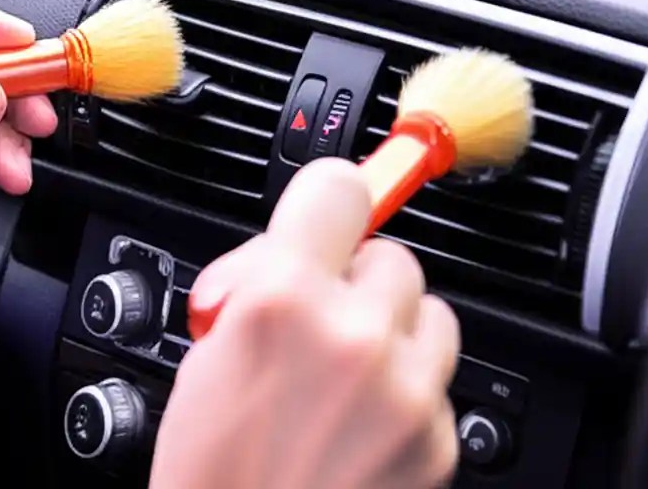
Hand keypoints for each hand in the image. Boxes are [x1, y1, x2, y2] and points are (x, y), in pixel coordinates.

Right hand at [150, 158, 460, 488]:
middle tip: (319, 322)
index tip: (327, 213)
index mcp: (279, 300)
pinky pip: (439, 381)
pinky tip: (364, 427)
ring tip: (349, 376)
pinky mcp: (440, 439)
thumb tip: (297, 249)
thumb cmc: (210, 471)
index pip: (338, 187)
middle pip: (392, 254)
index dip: (328, 200)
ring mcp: (407, 391)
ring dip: (395, 331)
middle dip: (357, 281)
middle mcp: (353, 335)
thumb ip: (262, 286)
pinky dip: (409, 392)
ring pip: (431, 313)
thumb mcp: (207, 355)